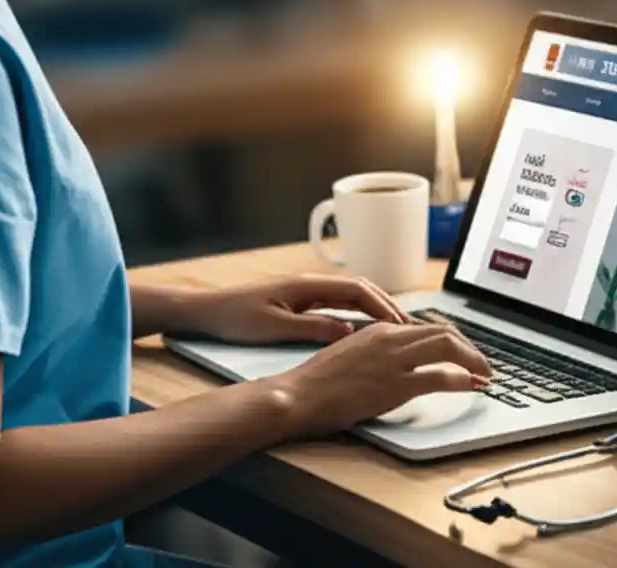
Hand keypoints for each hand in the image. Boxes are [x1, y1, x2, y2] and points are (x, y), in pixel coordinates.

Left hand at [177, 275, 413, 344]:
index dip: (383, 306)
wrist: (206, 309)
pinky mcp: (299, 301)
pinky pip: (337, 304)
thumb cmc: (234, 317)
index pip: (357, 290)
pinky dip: (357, 314)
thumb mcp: (274, 328)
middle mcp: (310, 284)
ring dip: (374, 310)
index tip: (402, 324)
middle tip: (410, 327)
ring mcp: (305, 291)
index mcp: (306, 285)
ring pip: (350, 296)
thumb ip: (313, 328)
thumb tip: (349, 332)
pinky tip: (366, 330)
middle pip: (360, 289)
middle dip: (387, 306)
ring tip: (396, 329)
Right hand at [272, 322, 492, 436]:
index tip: (462, 352)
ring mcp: (393, 360)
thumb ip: (376, 353)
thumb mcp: (350, 356)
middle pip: (444, 332)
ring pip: (448, 348)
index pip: (426, 327)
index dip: (451, 339)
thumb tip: (399, 362)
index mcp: (377, 329)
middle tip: (481, 364)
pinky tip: (471, 386)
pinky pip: (440, 377)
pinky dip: (462, 379)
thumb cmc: (317, 383)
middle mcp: (389, 337)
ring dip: (472, 360)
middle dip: (469, 347)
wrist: (298, 396)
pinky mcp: (395, 385)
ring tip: (484, 375)